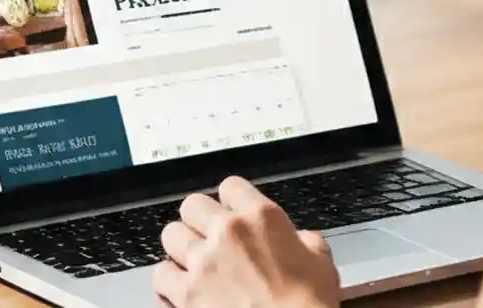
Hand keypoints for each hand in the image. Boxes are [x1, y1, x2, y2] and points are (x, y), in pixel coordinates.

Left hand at [154, 176, 339, 307]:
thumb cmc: (308, 307)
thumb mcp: (322, 265)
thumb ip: (307, 243)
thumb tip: (303, 240)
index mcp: (262, 218)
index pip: (231, 187)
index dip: (231, 201)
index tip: (232, 213)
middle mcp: (228, 232)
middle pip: (193, 205)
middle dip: (199, 221)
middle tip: (208, 238)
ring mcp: (203, 262)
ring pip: (171, 235)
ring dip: (180, 248)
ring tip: (192, 262)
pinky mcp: (186, 293)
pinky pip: (161, 275)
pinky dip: (169, 283)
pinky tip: (181, 290)